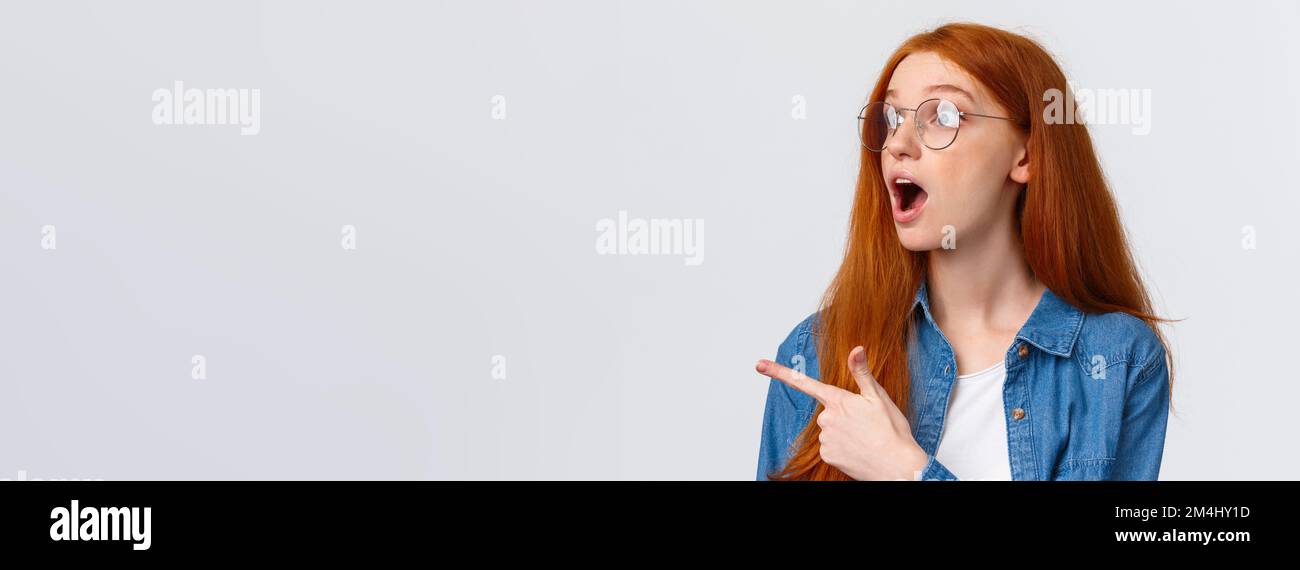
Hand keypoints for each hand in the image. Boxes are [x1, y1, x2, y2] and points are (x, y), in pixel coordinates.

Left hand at [756, 346, 927, 480]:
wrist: (897, 467)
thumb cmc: (891, 431)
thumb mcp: (879, 397)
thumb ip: (862, 372)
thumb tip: (856, 348)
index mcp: (838, 400)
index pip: (803, 381)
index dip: (778, 372)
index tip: (759, 365)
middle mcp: (826, 418)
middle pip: (828, 411)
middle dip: (843, 415)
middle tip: (866, 424)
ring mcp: (825, 438)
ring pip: (829, 430)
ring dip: (844, 432)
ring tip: (865, 438)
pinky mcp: (826, 455)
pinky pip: (830, 446)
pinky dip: (842, 447)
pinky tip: (858, 450)